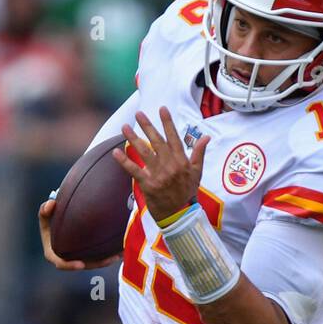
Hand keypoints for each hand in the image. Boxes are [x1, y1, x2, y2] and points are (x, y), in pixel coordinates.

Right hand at [38, 198, 120, 270]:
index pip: (61, 263)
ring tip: (120, 253)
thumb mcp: (44, 214)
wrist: (60, 220)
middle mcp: (69, 259)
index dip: (70, 266)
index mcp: (54, 254)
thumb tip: (51, 204)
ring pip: (95, 261)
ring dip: (108, 259)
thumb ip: (44, 209)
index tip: (80, 264)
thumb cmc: (50, 218)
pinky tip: (121, 247)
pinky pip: (100, 255)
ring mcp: (80, 257)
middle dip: (98, 263)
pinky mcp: (89, 254)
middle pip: (84, 265)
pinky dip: (110, 252)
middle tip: (110, 259)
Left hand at [112, 107, 209, 223]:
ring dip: (133, 138)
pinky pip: (134, 171)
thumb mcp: (197, 172)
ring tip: (125, 127)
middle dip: (147, 126)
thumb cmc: (187, 193)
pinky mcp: (148, 185)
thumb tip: (206, 137)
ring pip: (144, 152)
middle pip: (157, 141)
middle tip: (139, 113)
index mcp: (182, 161)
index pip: (174, 137)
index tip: (162, 109)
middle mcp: (170, 166)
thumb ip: (199, 153)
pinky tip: (116, 152)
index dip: (167, 122)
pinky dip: (124, 161)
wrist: (180, 215)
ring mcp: (159, 175)